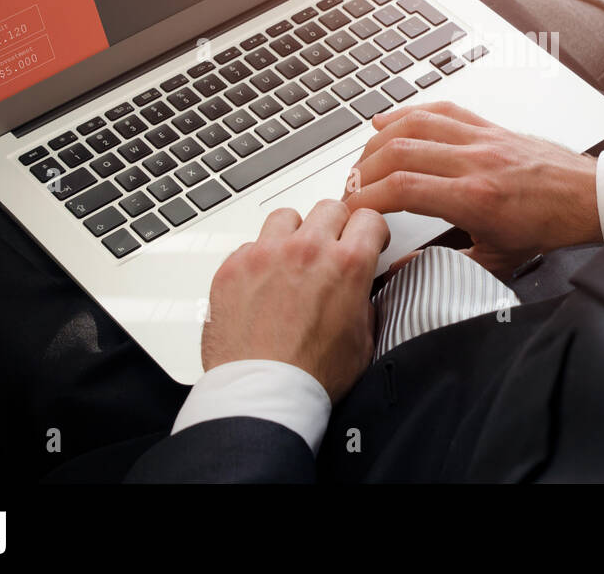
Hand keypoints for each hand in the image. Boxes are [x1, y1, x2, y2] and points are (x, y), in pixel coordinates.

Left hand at [202, 200, 387, 400]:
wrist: (262, 395)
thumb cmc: (311, 376)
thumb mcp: (363, 339)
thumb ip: (365, 301)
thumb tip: (363, 287)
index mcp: (346, 265)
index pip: (369, 217)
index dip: (371, 232)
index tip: (366, 241)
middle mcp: (306, 250)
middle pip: (329, 207)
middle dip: (335, 226)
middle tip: (331, 250)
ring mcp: (265, 255)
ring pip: (286, 217)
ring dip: (294, 234)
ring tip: (292, 260)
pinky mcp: (233, 268)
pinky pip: (250, 245)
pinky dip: (259, 259)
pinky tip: (263, 284)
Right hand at [342, 102, 600, 276]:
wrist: (586, 198)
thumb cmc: (547, 228)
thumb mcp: (494, 261)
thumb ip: (445, 265)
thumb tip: (402, 271)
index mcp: (474, 198)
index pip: (402, 188)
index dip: (365, 198)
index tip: (349, 211)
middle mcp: (474, 161)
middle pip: (398, 151)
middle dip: (362, 170)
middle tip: (349, 189)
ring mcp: (481, 138)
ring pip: (415, 125)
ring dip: (379, 141)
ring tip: (362, 161)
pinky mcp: (488, 127)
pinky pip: (441, 110)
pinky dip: (409, 113)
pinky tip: (388, 122)